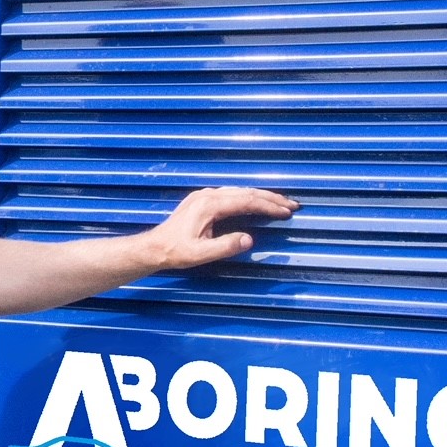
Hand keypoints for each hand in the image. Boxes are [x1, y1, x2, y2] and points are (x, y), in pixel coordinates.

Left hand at [138, 188, 297, 269]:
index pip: (246, 201)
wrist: (154, 247)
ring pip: (240, 191)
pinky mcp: (202, 200)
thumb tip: (249, 239)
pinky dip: (249, 197)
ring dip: (261, 197)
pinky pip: (232, 194)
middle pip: (246, 192)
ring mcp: (205, 196)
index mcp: (209, 205)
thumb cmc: (175, 252)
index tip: (287, 211)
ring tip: (281, 203)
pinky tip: (257, 202)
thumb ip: (225, 247)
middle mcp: (208, 195)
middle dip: (271, 198)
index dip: (269, 206)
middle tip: (293, 205)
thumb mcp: (200, 254)